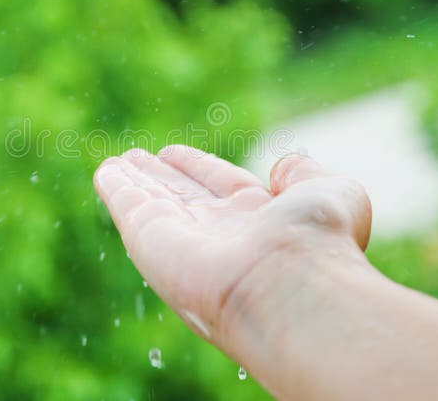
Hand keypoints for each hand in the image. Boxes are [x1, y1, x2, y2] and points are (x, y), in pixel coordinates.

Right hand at [93, 145, 371, 341]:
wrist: (293, 284)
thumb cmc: (320, 242)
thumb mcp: (332, 193)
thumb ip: (303, 174)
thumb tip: (283, 165)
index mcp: (259, 221)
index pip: (219, 187)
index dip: (196, 167)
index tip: (172, 153)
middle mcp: (219, 234)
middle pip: (181, 198)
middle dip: (159, 177)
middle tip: (136, 159)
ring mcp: (183, 241)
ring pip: (151, 205)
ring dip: (132, 183)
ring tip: (114, 163)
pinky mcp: (152, 244)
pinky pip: (131, 209)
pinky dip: (117, 191)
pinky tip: (105, 173)